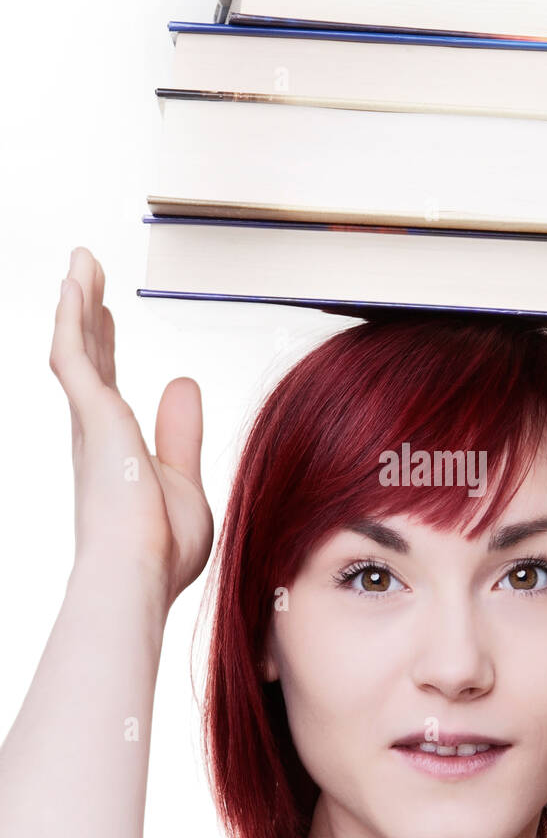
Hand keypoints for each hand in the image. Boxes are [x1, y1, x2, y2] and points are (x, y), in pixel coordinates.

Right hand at [50, 246, 213, 609]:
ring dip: (77, 301)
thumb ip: (181, 432)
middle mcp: (93, 433)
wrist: (137, 576)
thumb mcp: (183, 479)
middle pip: (89, 358)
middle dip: (87, 314)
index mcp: (114, 451)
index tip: (107, 316)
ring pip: (77, 345)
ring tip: (80, 261)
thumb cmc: (158, 551)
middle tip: (85, 275)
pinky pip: (73, 353)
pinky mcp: (92, 414)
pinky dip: (71, 316)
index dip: (106, 347)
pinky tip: (73, 284)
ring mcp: (89, 423)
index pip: (108, 386)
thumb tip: (184, 384)